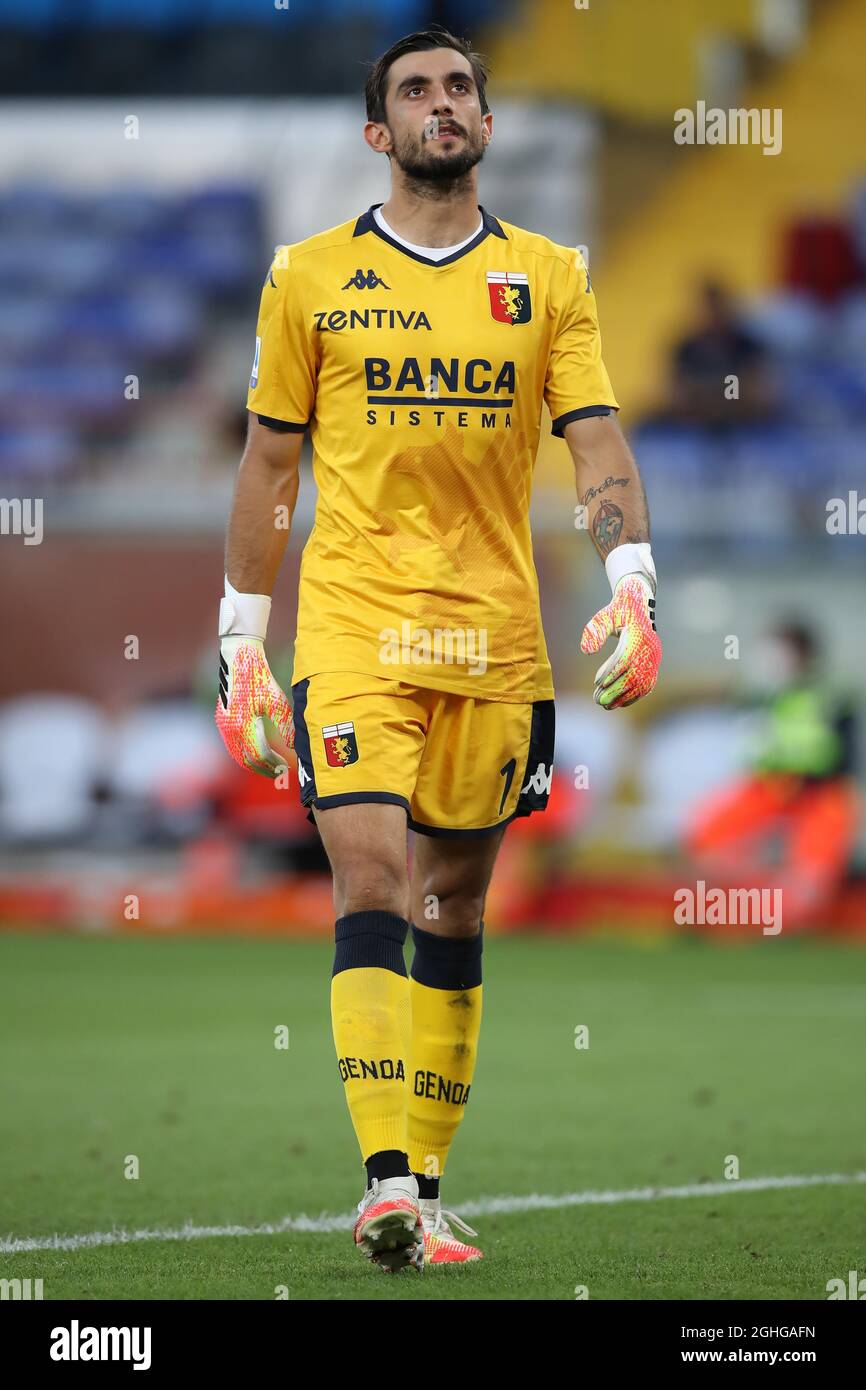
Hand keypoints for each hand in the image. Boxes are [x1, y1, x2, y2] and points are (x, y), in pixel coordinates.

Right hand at [215, 636, 294, 776]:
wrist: (240, 660)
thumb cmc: (261, 679)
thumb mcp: (278, 702)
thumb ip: (285, 727)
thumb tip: (291, 747)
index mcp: (244, 725)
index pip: (260, 756)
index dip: (274, 764)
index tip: (286, 767)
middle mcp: (230, 729)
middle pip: (247, 760)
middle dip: (263, 769)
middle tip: (279, 774)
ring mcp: (223, 726)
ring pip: (237, 755)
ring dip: (253, 764)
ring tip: (271, 767)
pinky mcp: (221, 721)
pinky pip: (232, 746)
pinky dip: (244, 754)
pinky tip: (259, 754)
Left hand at [580, 574, 660, 709]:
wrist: (638, 605)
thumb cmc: (618, 611)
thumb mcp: (604, 616)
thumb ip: (595, 632)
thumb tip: (586, 651)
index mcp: (638, 634)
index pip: (625, 658)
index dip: (612, 672)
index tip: (597, 683)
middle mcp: (650, 648)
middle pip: (634, 674)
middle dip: (616, 690)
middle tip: (598, 701)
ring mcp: (654, 657)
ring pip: (642, 683)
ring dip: (624, 697)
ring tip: (605, 705)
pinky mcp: (654, 664)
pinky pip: (647, 684)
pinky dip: (634, 696)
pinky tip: (619, 703)